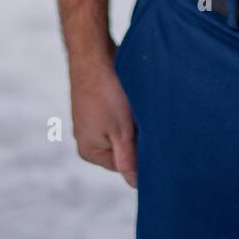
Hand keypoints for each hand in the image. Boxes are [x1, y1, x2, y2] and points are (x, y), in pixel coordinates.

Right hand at [70, 48, 137, 187]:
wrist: (93, 53)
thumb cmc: (107, 93)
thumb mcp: (122, 132)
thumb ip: (128, 160)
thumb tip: (136, 185)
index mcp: (89, 151)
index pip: (124, 166)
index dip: (141, 154)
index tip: (152, 137)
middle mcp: (86, 138)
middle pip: (122, 148)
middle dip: (136, 136)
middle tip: (145, 119)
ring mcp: (89, 119)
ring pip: (121, 129)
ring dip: (133, 120)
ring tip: (135, 105)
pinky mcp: (94, 103)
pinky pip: (116, 113)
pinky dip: (126, 107)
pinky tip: (130, 96)